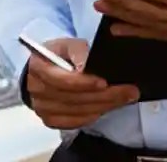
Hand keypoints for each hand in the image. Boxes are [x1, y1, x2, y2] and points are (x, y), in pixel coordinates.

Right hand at [24, 37, 139, 129]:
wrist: (44, 70)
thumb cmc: (59, 55)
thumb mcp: (68, 44)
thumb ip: (79, 51)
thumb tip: (87, 65)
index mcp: (38, 66)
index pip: (61, 80)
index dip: (84, 83)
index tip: (105, 82)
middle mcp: (36, 89)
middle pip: (73, 98)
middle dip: (105, 96)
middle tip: (130, 92)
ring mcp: (41, 108)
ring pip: (77, 112)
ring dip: (104, 106)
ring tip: (126, 99)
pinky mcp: (49, 120)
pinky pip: (74, 122)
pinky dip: (93, 116)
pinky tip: (107, 108)